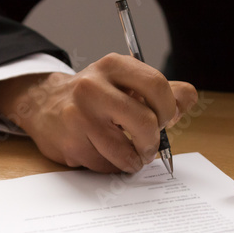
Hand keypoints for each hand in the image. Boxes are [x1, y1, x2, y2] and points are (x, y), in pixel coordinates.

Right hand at [0, 53, 197, 172]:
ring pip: (126, 152)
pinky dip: (113, 166)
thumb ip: (163, 90)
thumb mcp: (126, 83)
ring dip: (135, 161)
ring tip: (131, 156)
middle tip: (149, 146)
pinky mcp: (71, 143)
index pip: (158, 86)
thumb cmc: (95, 97)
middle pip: (146, 123)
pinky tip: (106, 155)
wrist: (45, 106)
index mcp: (113, 66)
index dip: (169, 110)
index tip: (164, 120)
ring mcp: (79, 116)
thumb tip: (188, 100)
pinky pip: (107, 166)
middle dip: (153, 142)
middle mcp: (93, 87)